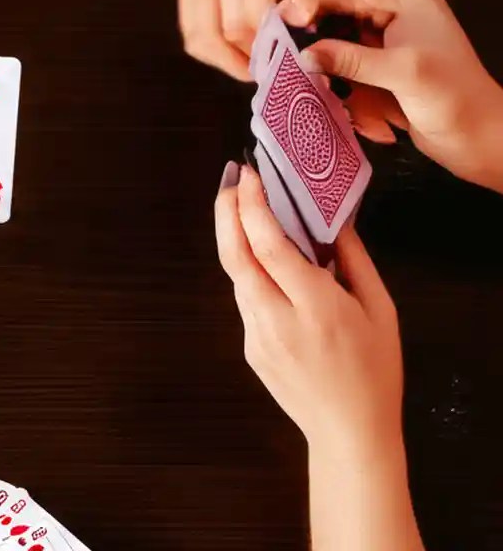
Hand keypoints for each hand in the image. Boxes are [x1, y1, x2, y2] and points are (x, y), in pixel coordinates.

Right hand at [178, 0, 336, 78]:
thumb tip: (294, 43)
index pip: (254, 14)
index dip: (272, 45)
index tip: (291, 60)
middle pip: (226, 29)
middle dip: (251, 56)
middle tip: (275, 68)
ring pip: (200, 35)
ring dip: (225, 60)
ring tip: (251, 66)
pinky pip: (190, 28)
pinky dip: (210, 49)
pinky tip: (233, 52)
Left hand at [214, 163, 403, 459]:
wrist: (348, 431)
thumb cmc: (374, 371)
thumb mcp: (380, 309)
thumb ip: (353, 260)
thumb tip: (333, 219)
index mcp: (316, 307)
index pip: (269, 246)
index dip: (252, 205)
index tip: (250, 174)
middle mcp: (277, 320)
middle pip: (235, 255)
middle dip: (226, 210)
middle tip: (230, 177)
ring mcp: (256, 336)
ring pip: (237, 276)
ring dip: (236, 238)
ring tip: (247, 207)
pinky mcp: (248, 348)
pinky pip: (246, 300)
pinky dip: (252, 273)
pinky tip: (266, 261)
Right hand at [280, 0, 502, 192]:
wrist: (477, 134)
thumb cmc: (452, 98)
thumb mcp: (402, 73)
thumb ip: (352, 59)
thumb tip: (303, 55)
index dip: (306, 5)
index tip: (278, 24)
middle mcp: (389, 2)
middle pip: (330, 8)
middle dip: (307, 32)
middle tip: (276, 52)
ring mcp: (380, 29)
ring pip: (328, 34)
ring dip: (318, 59)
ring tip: (295, 73)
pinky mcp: (373, 56)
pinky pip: (337, 57)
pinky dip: (330, 76)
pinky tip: (323, 89)